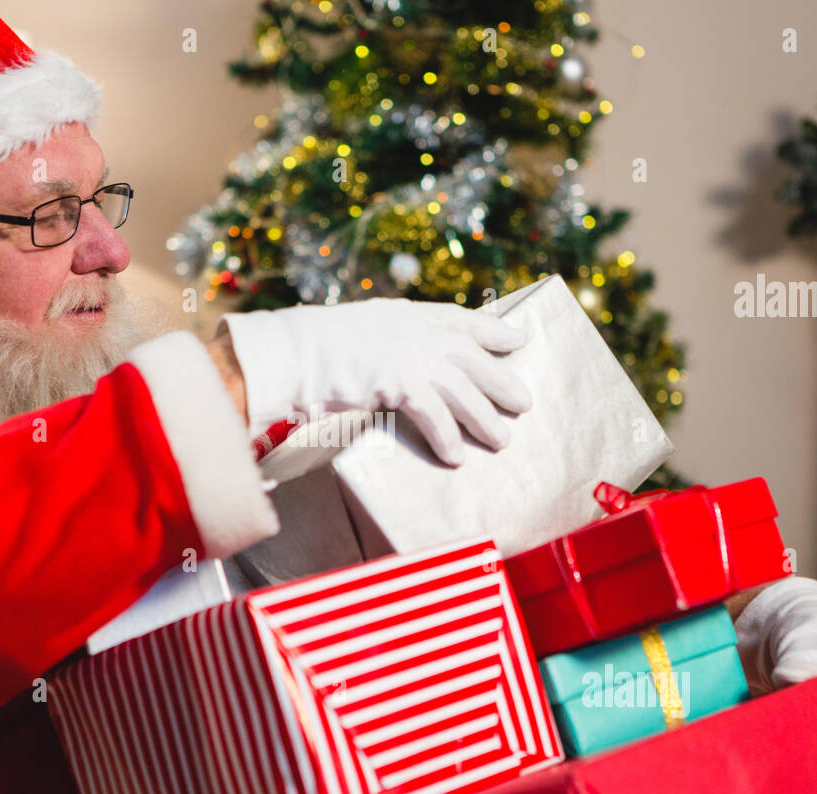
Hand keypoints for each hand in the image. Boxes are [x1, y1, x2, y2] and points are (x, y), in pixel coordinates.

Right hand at [217, 298, 532, 465]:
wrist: (291, 353)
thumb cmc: (313, 348)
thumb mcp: (358, 332)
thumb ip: (386, 343)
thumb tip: (398, 365)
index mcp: (404, 314)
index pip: (458, 318)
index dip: (491, 328)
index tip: (517, 338)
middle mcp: (413, 330)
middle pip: (472, 356)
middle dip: (500, 380)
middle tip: (525, 402)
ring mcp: (409, 354)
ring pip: (462, 389)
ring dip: (484, 417)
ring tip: (502, 439)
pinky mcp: (400, 381)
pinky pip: (434, 415)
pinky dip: (447, 437)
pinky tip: (457, 456)